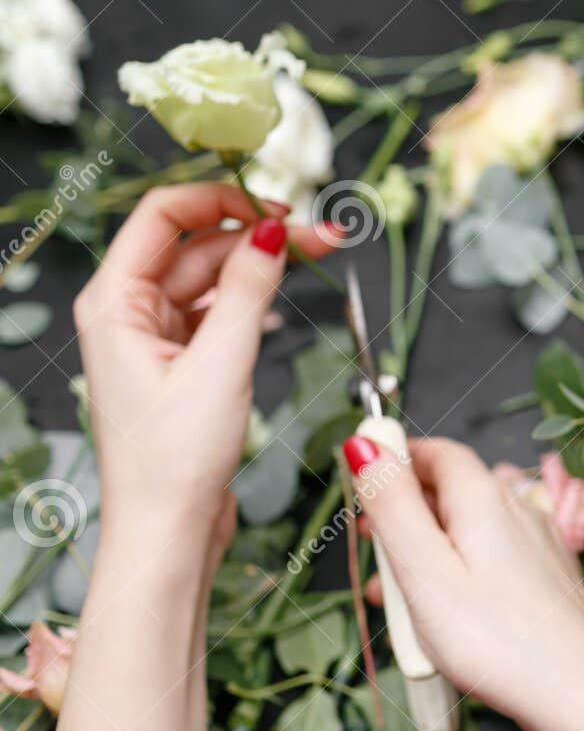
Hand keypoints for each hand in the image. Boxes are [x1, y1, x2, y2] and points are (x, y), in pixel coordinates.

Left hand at [73, 184, 337, 555]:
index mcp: (114, 303)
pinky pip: (216, 310)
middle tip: (323, 234)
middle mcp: (127, 312)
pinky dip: (250, 300)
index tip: (277, 206)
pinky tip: (280, 301)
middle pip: (195, 244)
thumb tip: (273, 231)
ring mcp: (153, 336)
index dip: (222, 199)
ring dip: (260, 265)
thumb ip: (247, 290)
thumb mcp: (220, 366)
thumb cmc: (174, 462)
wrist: (169, 530)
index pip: (163, 215)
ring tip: (317, 256)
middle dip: (257, 233)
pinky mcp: (179, 361)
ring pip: (210, 276)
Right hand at [344, 435, 583, 730]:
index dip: (395, 459)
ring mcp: (539, 547)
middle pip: (451, 492)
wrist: (582, 699)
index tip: (360, 478)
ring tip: (394, 603)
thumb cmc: (499, 644)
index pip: (436, 452)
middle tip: (370, 552)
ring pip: (469, 533)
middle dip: (404, 515)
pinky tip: (443, 621)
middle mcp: (519, 512)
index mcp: (485, 499)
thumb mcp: (424, 572)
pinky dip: (458, 578)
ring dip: (426, 555)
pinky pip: (492, 563)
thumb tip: (365, 443)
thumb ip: (392, 505)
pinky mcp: (549, 582)